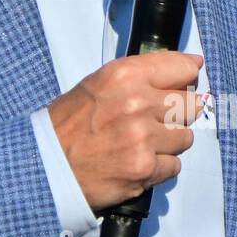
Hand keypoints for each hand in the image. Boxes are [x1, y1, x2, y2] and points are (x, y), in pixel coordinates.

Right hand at [48, 51, 204, 211]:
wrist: (45, 166)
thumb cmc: (68, 126)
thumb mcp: (98, 85)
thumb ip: (140, 78)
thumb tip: (188, 70)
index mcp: (124, 75)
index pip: (182, 67)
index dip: (188, 75)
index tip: (191, 79)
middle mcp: (137, 103)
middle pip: (191, 104)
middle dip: (179, 113)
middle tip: (157, 121)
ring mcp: (143, 138)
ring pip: (185, 138)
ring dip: (168, 144)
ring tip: (140, 146)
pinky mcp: (145, 169)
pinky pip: (174, 166)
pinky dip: (159, 168)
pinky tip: (135, 164)